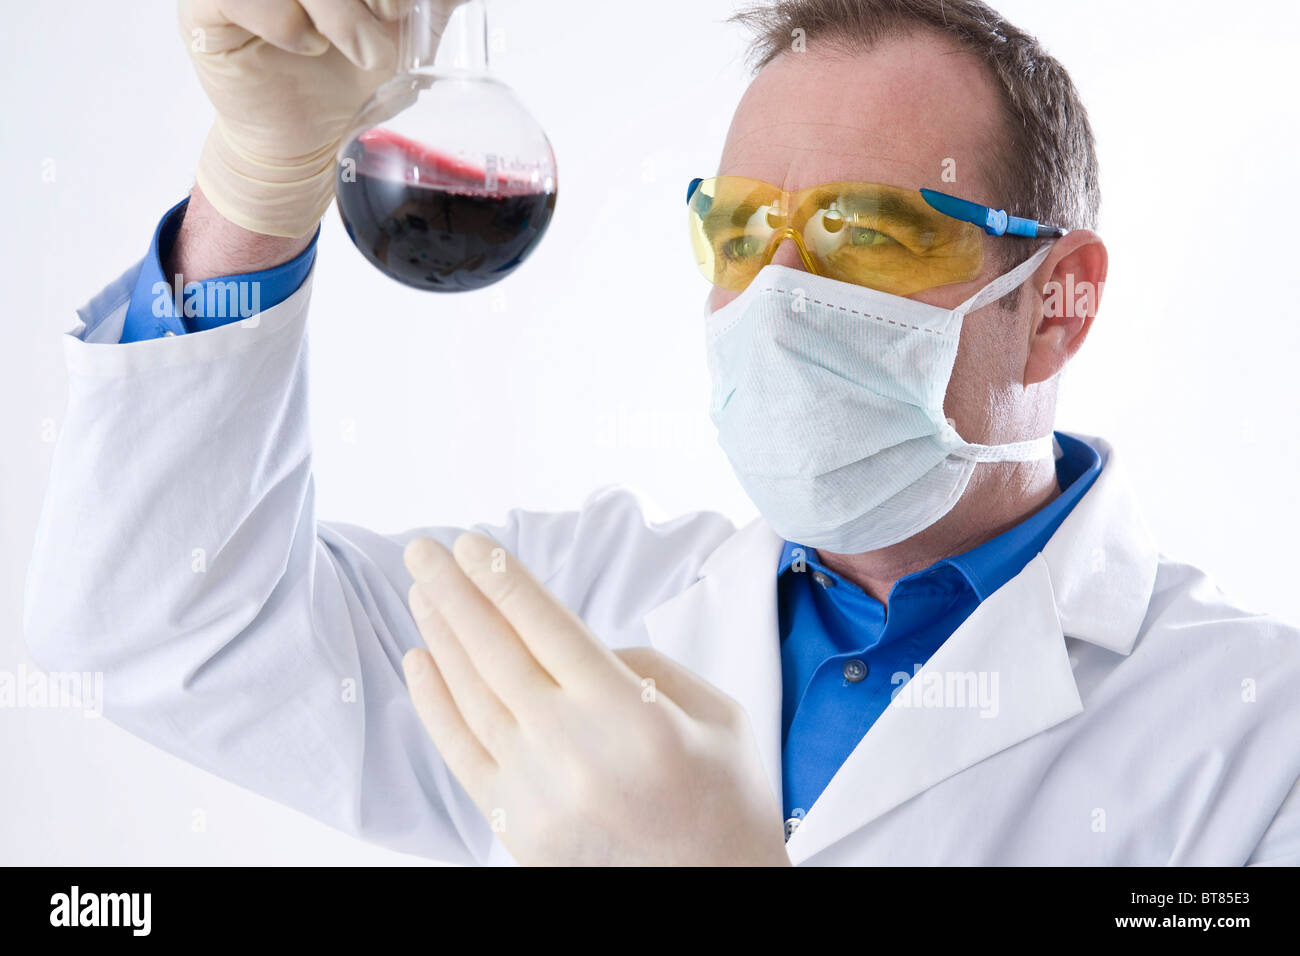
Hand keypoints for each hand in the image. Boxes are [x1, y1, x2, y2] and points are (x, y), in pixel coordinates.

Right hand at [178, 0, 461, 236]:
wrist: (313, 138)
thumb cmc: (355, 77)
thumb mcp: (410, 30)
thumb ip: (438, 0)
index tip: (402, 6)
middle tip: (391, 15)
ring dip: (334, 8)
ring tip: (360, 48)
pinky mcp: (205, 6)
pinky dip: (283, 21)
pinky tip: (306, 47)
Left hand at [401, 533, 790, 865]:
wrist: (715, 895)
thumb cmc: (727, 801)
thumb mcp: (716, 715)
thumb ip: (645, 668)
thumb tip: (579, 651)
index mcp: (632, 714)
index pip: (547, 625)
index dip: (503, 579)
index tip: (470, 543)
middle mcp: (574, 749)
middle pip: (497, 651)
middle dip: (455, 592)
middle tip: (424, 551)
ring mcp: (537, 791)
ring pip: (472, 695)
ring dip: (442, 637)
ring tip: (422, 592)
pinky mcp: (516, 826)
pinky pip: (461, 751)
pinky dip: (434, 703)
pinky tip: (419, 661)